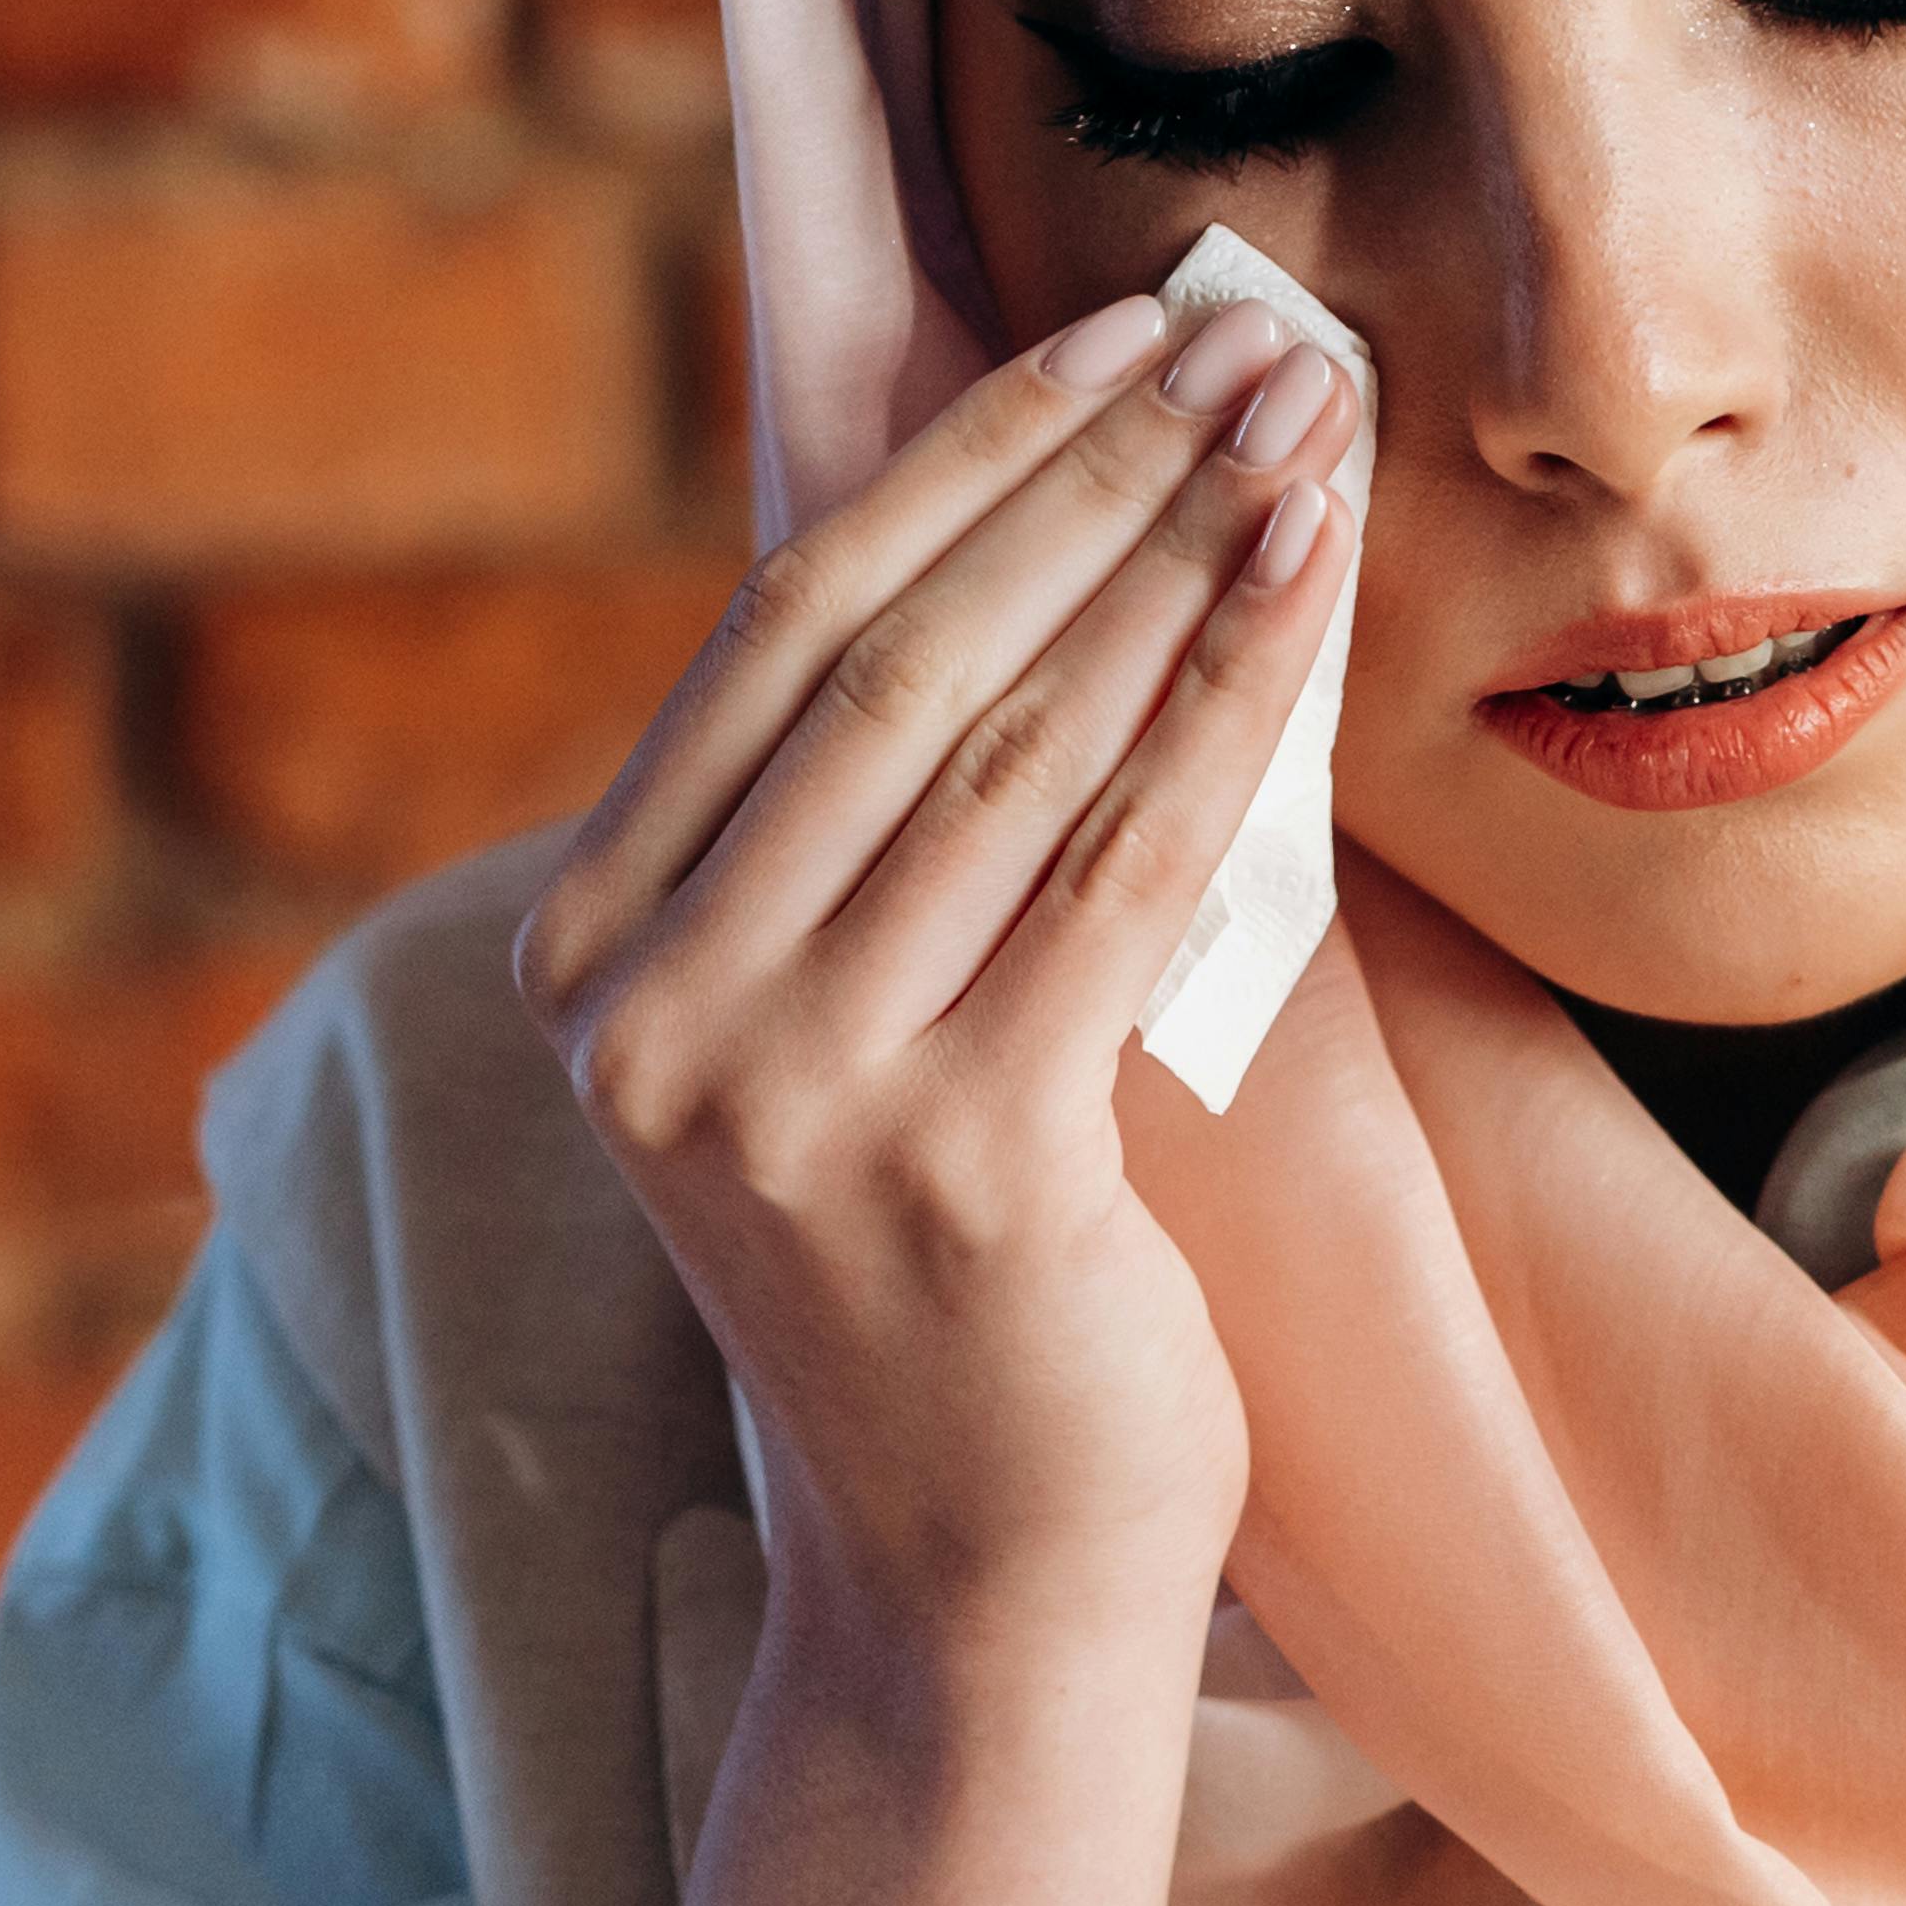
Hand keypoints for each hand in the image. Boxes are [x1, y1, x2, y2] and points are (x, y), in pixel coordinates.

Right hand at [515, 290, 1357, 1655]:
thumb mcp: (854, 1022)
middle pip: (909, 659)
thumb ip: (872, 827)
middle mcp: (651, 1013)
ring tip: (1316, 421)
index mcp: (587, 950)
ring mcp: (786, 1093)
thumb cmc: (961, 1271)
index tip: (1123, 328)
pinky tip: (1318, 578)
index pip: (790, 627)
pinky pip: (1128, 865)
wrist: (977, 1577)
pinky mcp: (956, 1160)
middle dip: (1102, 473)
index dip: (969, 457)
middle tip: (1261, 338)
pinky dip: (1234, 696)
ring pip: (1022, 741)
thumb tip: (1033, 527)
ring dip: (1187, 552)